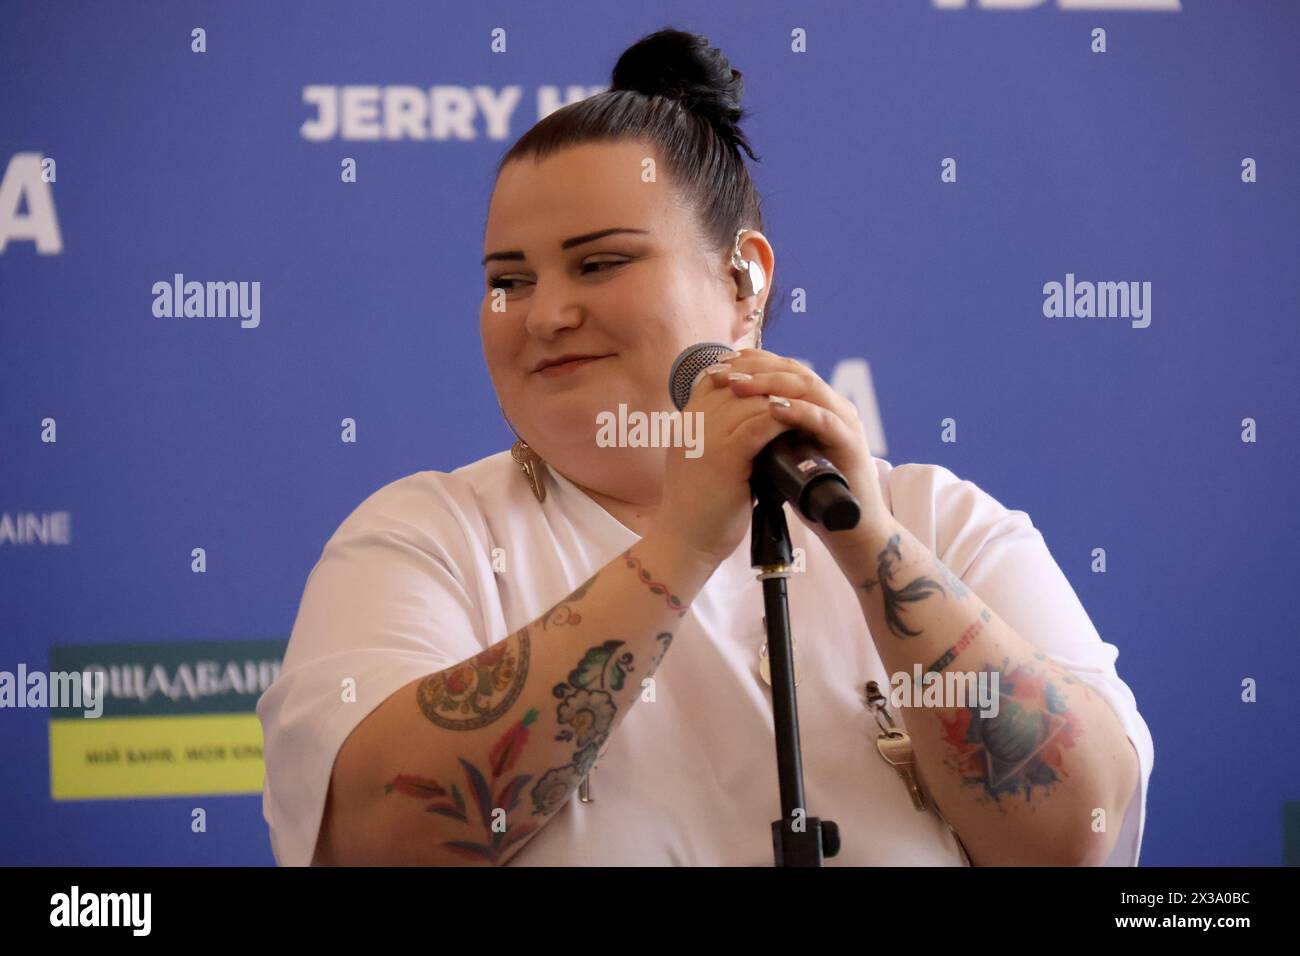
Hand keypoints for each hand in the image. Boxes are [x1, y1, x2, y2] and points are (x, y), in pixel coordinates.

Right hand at [652, 353, 797, 567]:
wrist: (684, 543)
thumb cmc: (699, 510)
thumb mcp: (702, 463)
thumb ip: (718, 438)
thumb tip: (755, 422)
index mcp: (685, 421)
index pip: (717, 379)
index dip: (750, 375)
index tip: (778, 382)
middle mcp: (692, 422)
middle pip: (737, 384)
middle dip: (772, 384)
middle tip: (803, 391)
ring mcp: (705, 437)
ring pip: (752, 400)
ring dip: (783, 400)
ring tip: (808, 405)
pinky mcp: (723, 455)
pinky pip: (759, 425)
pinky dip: (783, 420)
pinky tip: (800, 423)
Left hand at [701, 348, 890, 563]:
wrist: (845, 528)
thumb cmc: (808, 494)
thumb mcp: (776, 457)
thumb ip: (760, 435)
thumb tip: (721, 421)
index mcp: (813, 406)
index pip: (781, 369)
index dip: (749, 363)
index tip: (716, 366)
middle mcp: (831, 406)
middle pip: (793, 370)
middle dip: (755, 368)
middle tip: (723, 372)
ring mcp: (843, 422)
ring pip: (808, 388)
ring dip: (771, 383)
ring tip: (739, 385)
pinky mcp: (850, 444)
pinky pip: (824, 420)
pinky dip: (799, 411)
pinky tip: (774, 410)